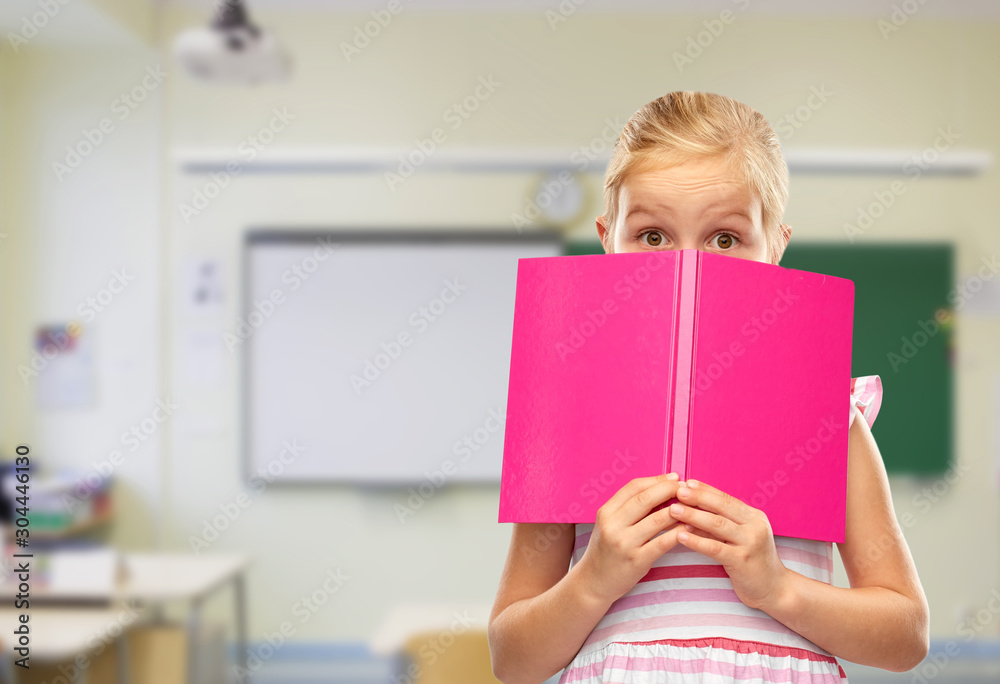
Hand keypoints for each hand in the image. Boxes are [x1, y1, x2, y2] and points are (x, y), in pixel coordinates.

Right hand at [575, 473, 686, 605]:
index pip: (633, 487)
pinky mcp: (636, 561)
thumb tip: (660, 489)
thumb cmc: (607, 550)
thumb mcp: (610, 524)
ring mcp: (624, 543)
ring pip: (657, 520)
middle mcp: (613, 525)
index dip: (656, 479)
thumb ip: (629, 508)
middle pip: (645, 499)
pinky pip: (662, 543)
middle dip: (669, 490)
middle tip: (686, 488)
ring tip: (693, 507)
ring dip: (679, 511)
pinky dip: (678, 533)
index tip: (674, 477)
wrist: (593, 582)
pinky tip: (689, 528)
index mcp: (606, 512)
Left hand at [669, 478, 790, 612]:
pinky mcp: (742, 561)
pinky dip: (696, 541)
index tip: (686, 482)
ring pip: (717, 524)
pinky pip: (715, 548)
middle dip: (697, 498)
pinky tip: (680, 536)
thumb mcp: (743, 536)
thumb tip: (693, 508)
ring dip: (693, 515)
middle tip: (677, 491)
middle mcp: (754, 526)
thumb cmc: (753, 561)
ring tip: (673, 510)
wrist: (775, 589)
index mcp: (754, 516)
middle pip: (721, 507)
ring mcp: (750, 543)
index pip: (726, 498)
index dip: (705, 490)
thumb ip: (725, 522)